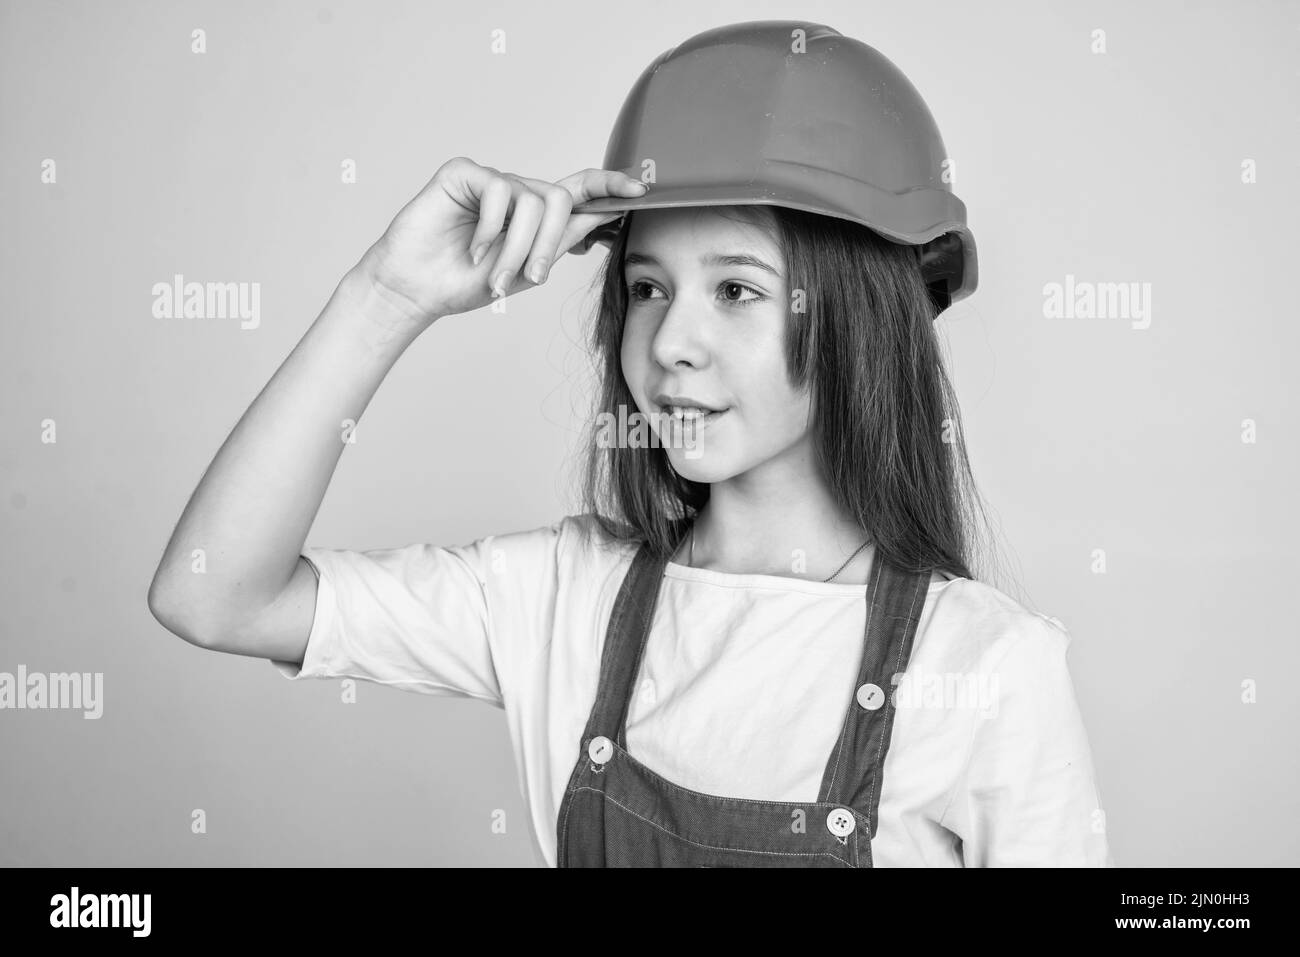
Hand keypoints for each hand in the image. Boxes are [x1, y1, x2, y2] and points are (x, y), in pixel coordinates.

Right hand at [353, 156, 645, 332]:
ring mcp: (492, 180)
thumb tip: (602, 214)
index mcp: (536, 215)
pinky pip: (499, 192)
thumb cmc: (464, 282)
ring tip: (493, 276)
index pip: (581, 191)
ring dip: (518, 248)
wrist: (417, 290)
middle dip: (550, 244)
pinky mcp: (465, 173)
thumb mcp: (525, 269)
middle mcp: (518, 192)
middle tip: (529, 277)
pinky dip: (491, 229)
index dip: (611, 185)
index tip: (642, 188)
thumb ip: (560, 241)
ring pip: (533, 202)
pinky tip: (472, 249)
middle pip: (562, 199)